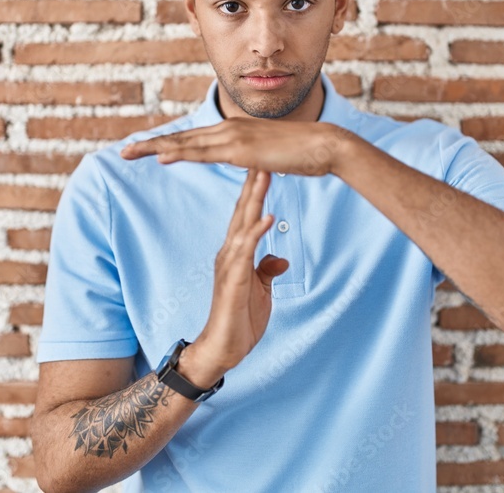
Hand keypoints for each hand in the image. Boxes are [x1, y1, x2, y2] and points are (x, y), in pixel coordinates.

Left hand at [119, 118, 354, 175]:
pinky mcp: (242, 150)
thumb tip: (246, 162)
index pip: (193, 139)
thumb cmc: (302, 153)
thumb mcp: (269, 157)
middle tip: (123, 151)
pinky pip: (204, 153)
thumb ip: (252, 159)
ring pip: (186, 144)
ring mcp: (234, 138)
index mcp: (234, 132)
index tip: (144, 150)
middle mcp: (229, 130)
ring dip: (156, 147)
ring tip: (130, 153)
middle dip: (150, 145)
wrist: (324, 145)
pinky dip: (180, 154)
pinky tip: (162, 156)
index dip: (166, 144)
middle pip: (182, 138)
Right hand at [184, 168, 289, 381]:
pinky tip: (268, 217)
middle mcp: (229, 253)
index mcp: (235, 253)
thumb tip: (281, 257)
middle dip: (253, 183)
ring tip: (263, 174)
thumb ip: (267, 270)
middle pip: (242, 211)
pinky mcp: (233, 280)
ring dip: (254, 199)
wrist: (223, 350)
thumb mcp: (260, 290)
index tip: (264, 166)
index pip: (246, 215)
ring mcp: (229, 265)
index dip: (255, 191)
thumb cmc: (240, 320)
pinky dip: (256, 233)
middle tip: (262, 154)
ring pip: (242, 224)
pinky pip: (245, 252)